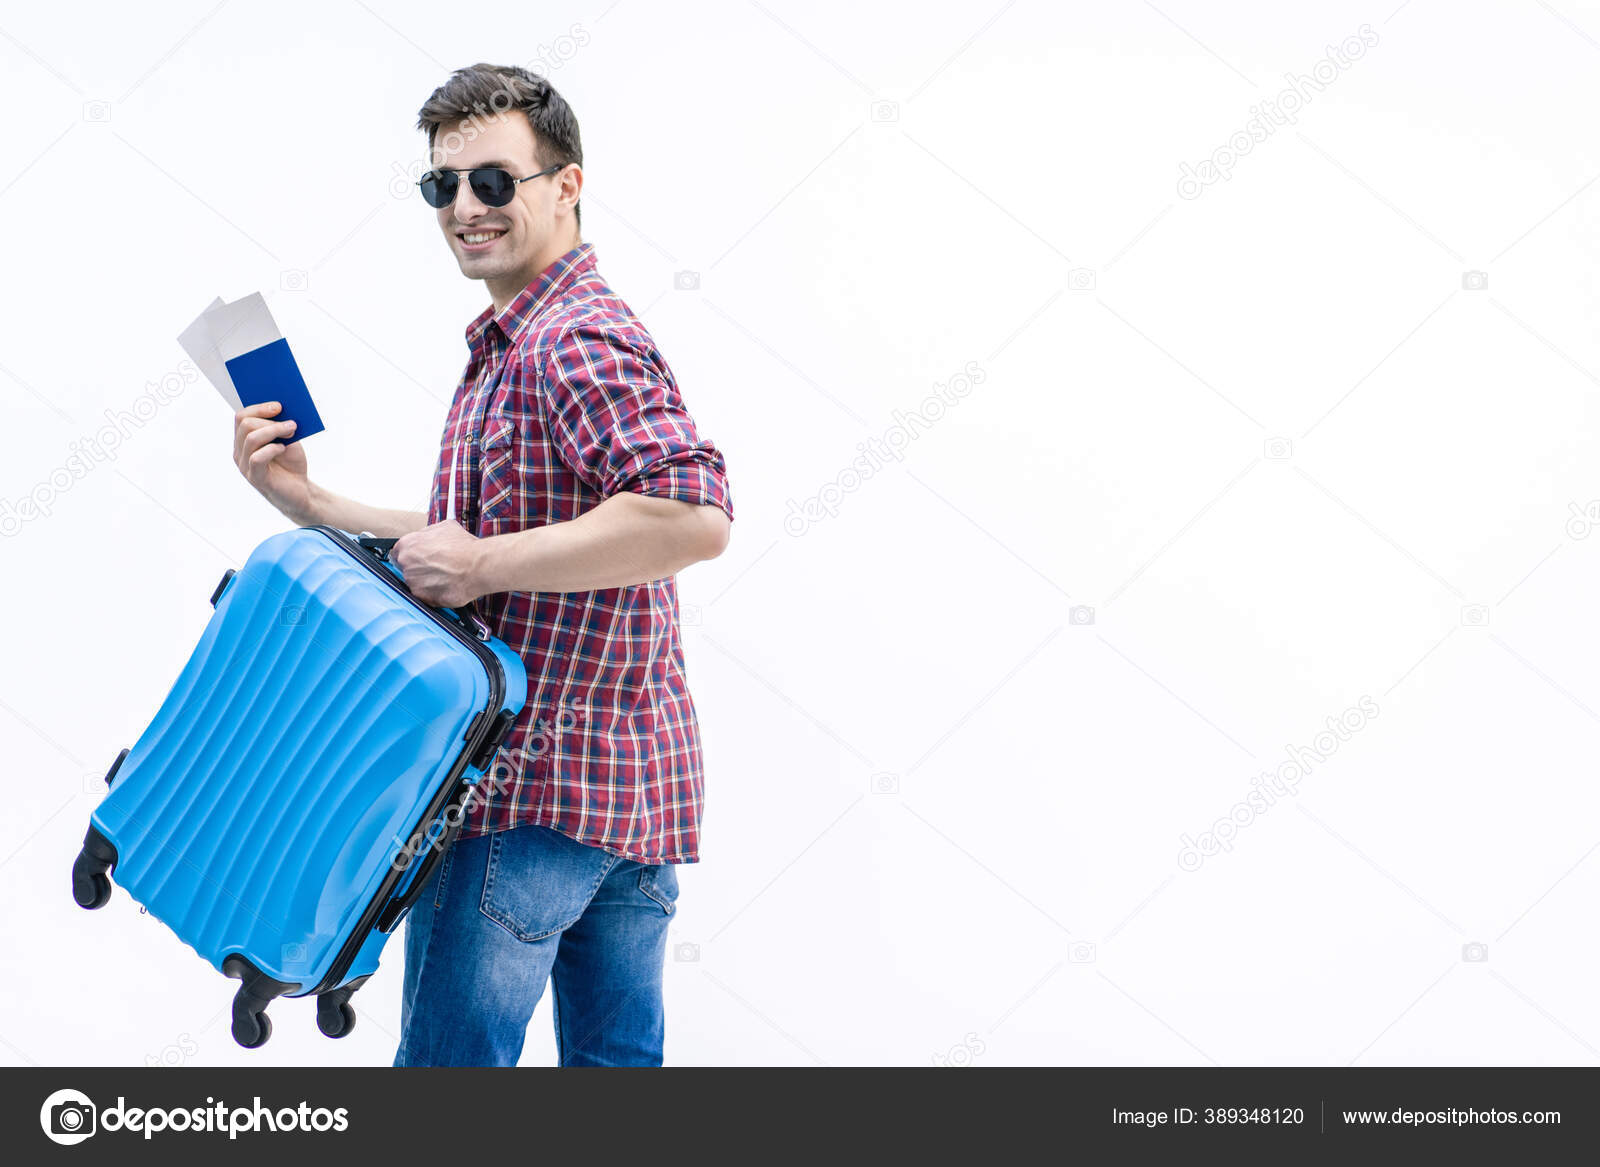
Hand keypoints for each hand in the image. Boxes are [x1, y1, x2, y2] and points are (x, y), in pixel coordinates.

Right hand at [233, 402, 312, 521]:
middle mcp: (240, 451)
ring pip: (250, 438)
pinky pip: (257, 458)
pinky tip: (283, 448)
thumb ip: (281, 426)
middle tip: (291, 423)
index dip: (259, 408)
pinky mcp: (255, 477)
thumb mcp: (288, 440)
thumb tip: (280, 408)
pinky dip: (272, 449)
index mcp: (244, 439)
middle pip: (245, 424)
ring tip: (292, 432)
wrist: (300, 491)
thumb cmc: (291, 464)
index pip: (241, 417)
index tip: (279, 406)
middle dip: (269, 420)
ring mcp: (245, 465)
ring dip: (273, 431)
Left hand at [393, 520, 486, 607]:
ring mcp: (413, 582)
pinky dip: (434, 593)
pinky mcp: (423, 598)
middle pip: (406, 568)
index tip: (419, 558)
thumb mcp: (445, 526)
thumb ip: (428, 533)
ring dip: (427, 582)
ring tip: (445, 576)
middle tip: (436, 567)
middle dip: (419, 568)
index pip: (398, 552)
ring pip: (415, 583)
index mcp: (407, 544)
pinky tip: (447, 586)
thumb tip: (427, 536)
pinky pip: (425, 596)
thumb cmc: (464, 547)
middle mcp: (406, 564)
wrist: (478, 566)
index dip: (411, 555)